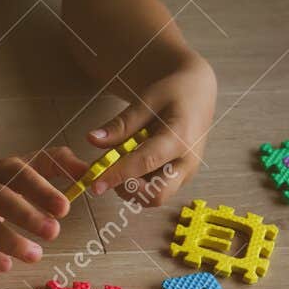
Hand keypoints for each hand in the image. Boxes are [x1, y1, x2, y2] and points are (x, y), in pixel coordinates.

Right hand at [0, 147, 90, 272]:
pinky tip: (6, 266)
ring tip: (35, 255)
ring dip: (10, 242)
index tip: (64, 208)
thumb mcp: (29, 163)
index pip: (23, 176)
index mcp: (5, 168)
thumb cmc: (2, 177)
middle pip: (2, 200)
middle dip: (28, 217)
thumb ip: (60, 163)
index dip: (42, 192)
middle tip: (53, 232)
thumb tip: (88, 174)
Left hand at [88, 56, 215, 207]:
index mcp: (181, 138)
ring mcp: (186, 172)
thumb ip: (120, 124)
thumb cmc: (173, 92)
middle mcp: (188, 162)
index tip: (94, 184)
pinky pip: (156, 190)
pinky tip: (128, 166)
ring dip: (130, 189)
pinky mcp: (180, 177)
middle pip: (156, 195)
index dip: (118, 176)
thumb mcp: (146, 101)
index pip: (146, 163)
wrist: (196, 91)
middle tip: (108, 173)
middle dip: (128, 190)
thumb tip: (92, 139)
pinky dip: (137, 186)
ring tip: (118, 164)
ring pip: (154, 197)